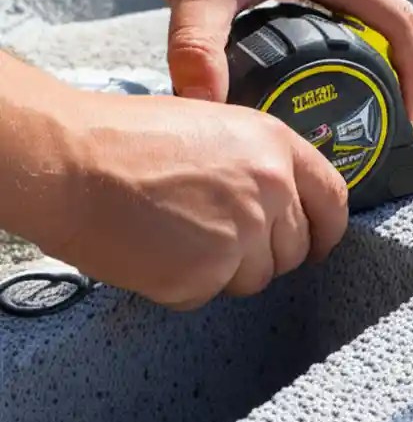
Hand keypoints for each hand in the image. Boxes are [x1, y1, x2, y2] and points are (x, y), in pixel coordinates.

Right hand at [44, 90, 349, 310]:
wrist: (70, 164)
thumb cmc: (127, 139)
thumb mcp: (214, 127)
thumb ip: (257, 164)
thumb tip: (280, 201)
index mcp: (276, 148)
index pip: (333, 200)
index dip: (327, 229)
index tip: (318, 244)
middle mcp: (270, 192)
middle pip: (294, 250)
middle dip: (262, 253)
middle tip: (216, 239)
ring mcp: (240, 237)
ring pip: (255, 279)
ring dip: (223, 271)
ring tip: (177, 237)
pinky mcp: (204, 275)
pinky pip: (208, 294)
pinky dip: (183, 285)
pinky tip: (155, 252)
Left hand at [135, 0, 412, 120]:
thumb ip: (197, 48)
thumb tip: (202, 104)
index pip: (398, 21)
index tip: (407, 112)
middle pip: (392, 21)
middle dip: (399, 71)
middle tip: (384, 117)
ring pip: (368, 14)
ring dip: (376, 55)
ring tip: (358, 99)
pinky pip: (341, 7)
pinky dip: (346, 41)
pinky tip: (319, 66)